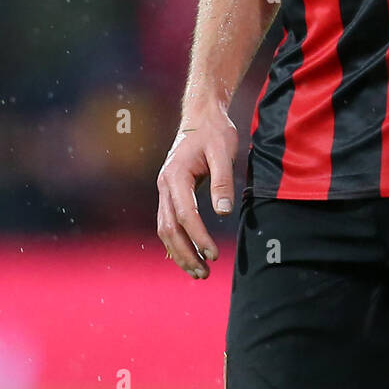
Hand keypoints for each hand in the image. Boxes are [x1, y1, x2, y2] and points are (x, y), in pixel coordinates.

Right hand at [156, 108, 238, 277]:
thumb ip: (222, 182)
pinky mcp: (170, 192)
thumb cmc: (214, 132)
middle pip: (169, 228)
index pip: (186, 214)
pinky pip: (168, 222)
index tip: (214, 254)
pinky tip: (188, 256)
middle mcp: (164, 184)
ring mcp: (164, 189)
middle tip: (205, 273)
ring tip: (199, 271)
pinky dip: (176, 242)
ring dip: (179, 252)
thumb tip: (223, 214)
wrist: (201, 115)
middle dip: (186, 253)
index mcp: (176, 175)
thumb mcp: (223, 152)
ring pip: (165, 228)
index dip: (199, 237)